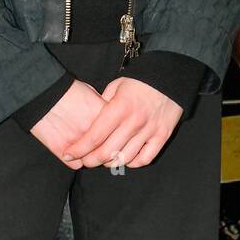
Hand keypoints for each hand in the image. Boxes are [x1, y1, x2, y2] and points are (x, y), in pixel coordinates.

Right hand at [30, 79, 107, 166]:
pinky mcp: (63, 151)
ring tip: (83, 149)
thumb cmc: (65, 90)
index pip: (120, 137)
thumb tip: (110, 121)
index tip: (111, 139)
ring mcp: (78, 143)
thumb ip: (102, 110)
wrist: (41, 94)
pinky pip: (76, 165)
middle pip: (108, 152)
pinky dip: (73, 160)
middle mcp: (94, 131)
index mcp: (104, 115)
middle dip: (105, 153)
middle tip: (99, 149)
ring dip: (89, 158)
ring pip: (92, 161)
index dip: (115, 139)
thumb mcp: (91, 93)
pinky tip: (70, 151)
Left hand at [60, 76, 183, 168]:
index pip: (94, 136)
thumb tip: (90, 121)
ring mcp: (149, 131)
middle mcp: (134, 122)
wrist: (171, 76)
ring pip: (124, 159)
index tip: (68, 154)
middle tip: (84, 161)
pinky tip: (125, 158)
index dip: (79, 149)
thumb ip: (102, 104)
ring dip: (109, 164)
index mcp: (119, 108)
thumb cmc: (140, 81)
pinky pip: (144, 159)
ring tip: (103, 160)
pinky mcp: (162, 136)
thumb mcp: (116, 86)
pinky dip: (132, 163)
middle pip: (106, 152)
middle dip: (90, 161)